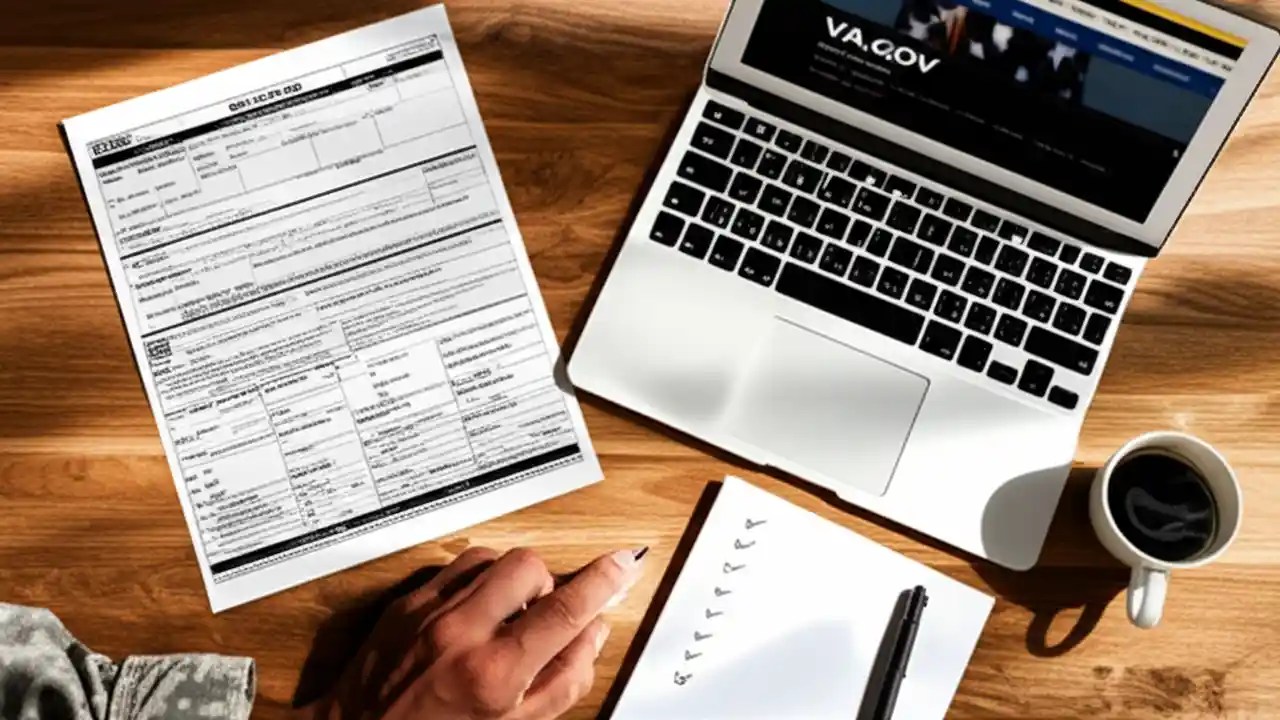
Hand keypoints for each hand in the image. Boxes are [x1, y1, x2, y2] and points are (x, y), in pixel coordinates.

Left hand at [301, 546, 644, 719]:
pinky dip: (475, 580)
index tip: (622, 565)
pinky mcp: (404, 602)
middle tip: (539, 614)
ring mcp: (428, 613)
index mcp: (495, 674)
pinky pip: (455, 566)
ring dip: (509, 579)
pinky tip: (471, 611)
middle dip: (547, 582)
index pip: (564, 611)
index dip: (602, 582)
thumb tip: (594, 631)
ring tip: (502, 614)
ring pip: (492, 557)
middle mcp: (460, 635)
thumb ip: (564, 680)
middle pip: (529, 566)